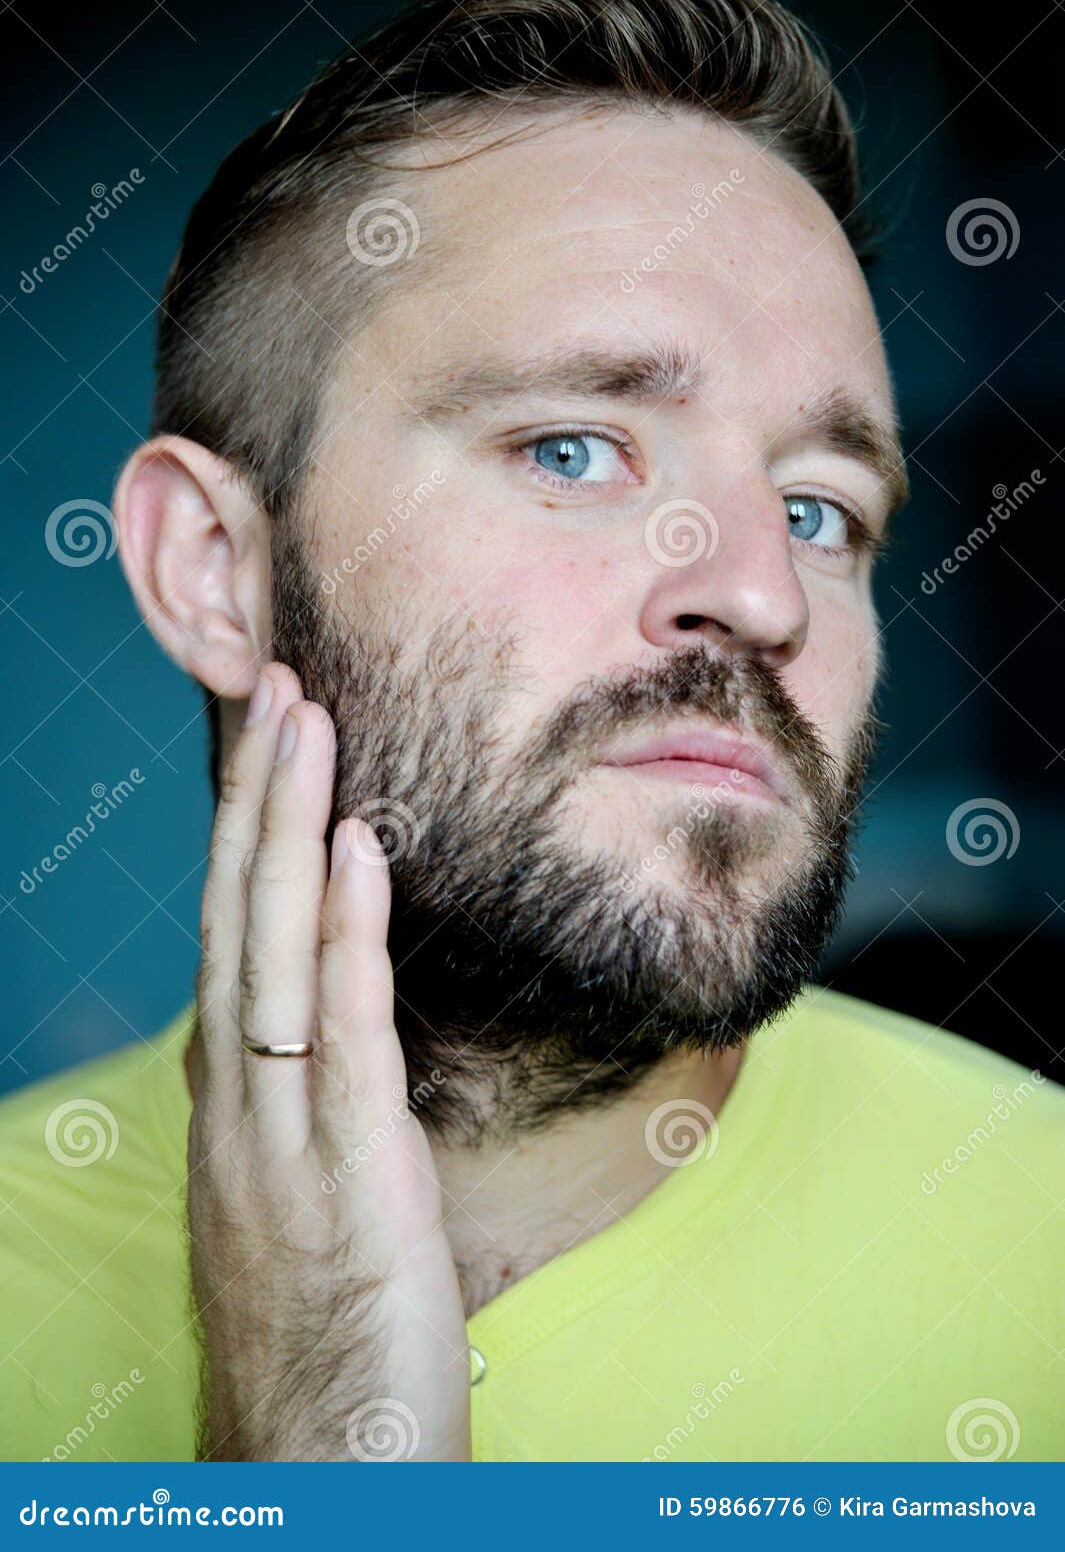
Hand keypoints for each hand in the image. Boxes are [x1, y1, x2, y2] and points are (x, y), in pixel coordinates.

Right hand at [186, 663, 470, 1461]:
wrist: (316, 1469)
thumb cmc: (318, 1336)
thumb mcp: (290, 1201)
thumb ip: (296, 1110)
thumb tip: (310, 1037)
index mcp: (232, 1106)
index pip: (231, 942)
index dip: (244, 840)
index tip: (267, 751)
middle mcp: (239, 1105)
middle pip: (236, 921)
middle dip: (255, 799)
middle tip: (277, 688)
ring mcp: (283, 1136)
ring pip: (272, 953)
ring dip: (288, 829)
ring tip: (306, 722)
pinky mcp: (348, 1173)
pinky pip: (342, 1032)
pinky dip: (345, 932)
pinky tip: (356, 849)